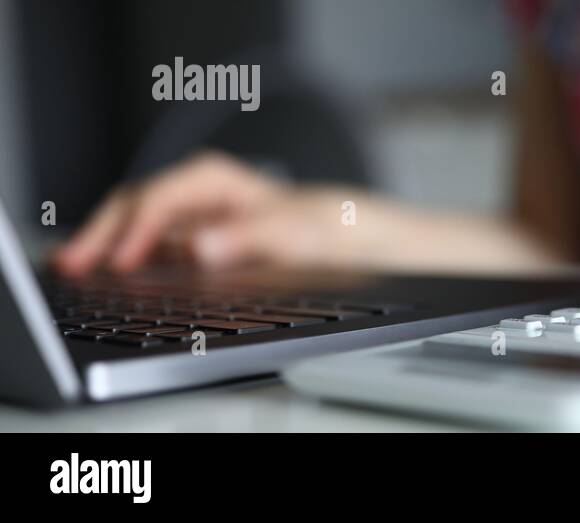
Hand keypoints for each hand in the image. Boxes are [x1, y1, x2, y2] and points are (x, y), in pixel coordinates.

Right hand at [52, 150, 362, 274]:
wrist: (330, 233)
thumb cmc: (312, 226)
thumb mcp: (287, 232)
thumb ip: (244, 238)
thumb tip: (200, 247)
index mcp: (210, 178)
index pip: (159, 200)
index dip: (134, 231)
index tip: (118, 261)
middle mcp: (190, 189)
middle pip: (131, 206)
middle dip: (100, 233)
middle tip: (70, 263)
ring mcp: (183, 212)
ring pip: (130, 222)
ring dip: (101, 243)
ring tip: (69, 267)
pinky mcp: (182, 235)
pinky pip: (141, 242)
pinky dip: (118, 254)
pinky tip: (98, 272)